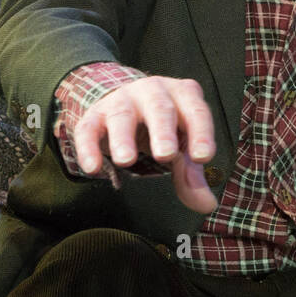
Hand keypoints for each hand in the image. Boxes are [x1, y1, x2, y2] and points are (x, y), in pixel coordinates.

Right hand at [73, 76, 219, 213]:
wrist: (127, 104)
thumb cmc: (165, 127)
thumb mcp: (182, 145)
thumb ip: (192, 174)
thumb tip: (207, 204)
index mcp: (183, 95)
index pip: (196, 112)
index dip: (201, 134)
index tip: (202, 157)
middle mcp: (153, 91)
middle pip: (160, 108)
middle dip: (163, 131)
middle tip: (166, 155)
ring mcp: (122, 100)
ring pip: (122, 115)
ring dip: (123, 138)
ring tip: (126, 161)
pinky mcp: (95, 115)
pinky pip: (88, 129)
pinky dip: (89, 148)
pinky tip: (93, 168)